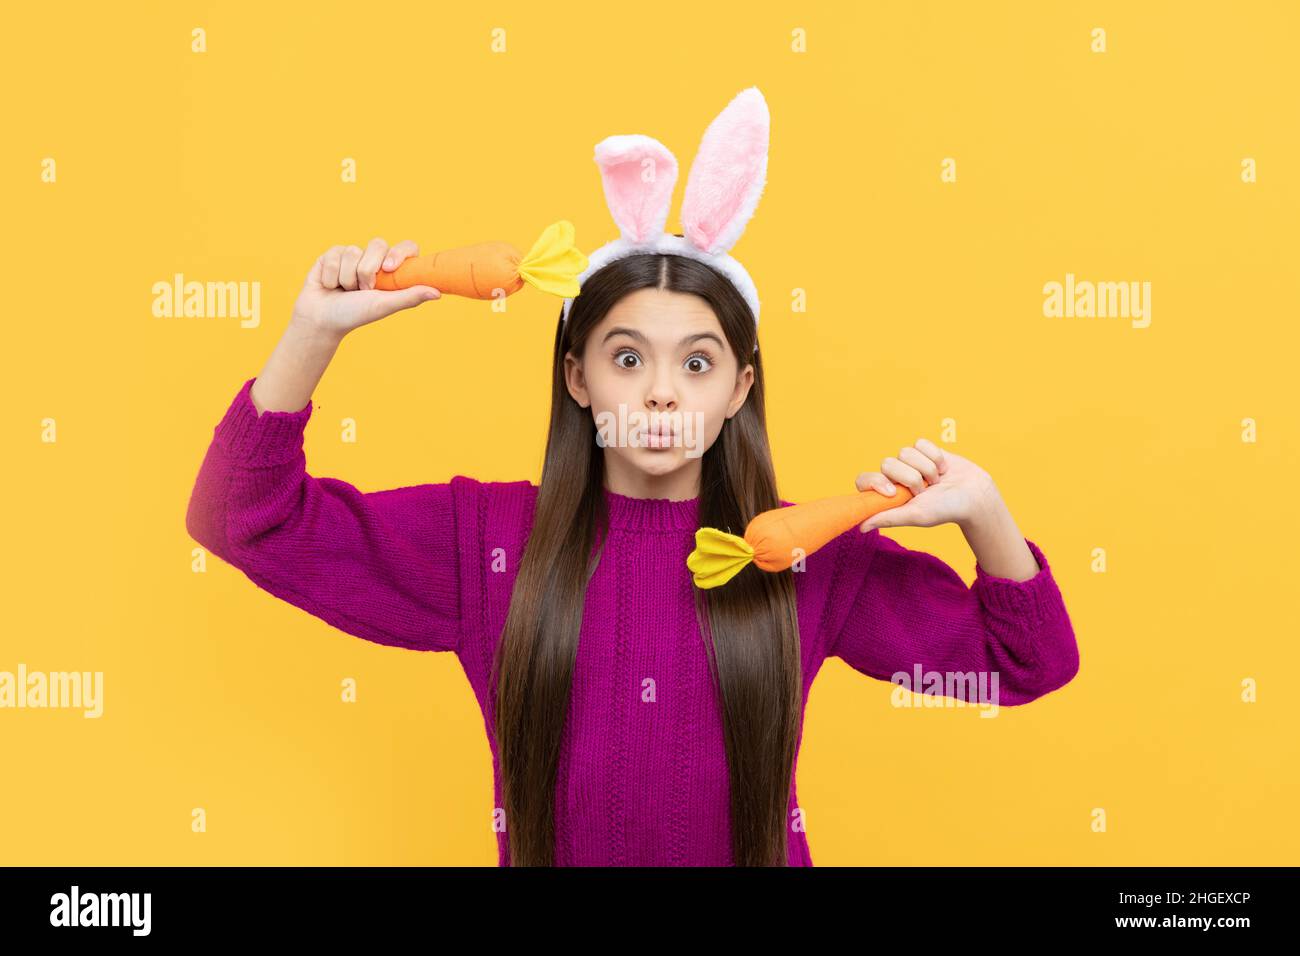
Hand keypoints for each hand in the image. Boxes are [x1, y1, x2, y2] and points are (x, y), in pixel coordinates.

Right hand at [291, 238, 439, 337]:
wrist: (321, 319)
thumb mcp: (384, 306)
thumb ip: (409, 296)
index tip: (388, 268)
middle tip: (362, 290)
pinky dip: (332, 276)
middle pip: (377, 244)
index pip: (407, 247)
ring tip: (345, 290)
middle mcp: (374, 259)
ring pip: (353, 252)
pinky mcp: (332, 254)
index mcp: (392, 269)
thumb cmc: (355, 314)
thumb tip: (438, 292)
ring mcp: (353, 254)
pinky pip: (334, 255)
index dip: (398, 253)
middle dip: (366, 271)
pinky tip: (330, 285)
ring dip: (347, 278)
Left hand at [855, 439, 1000, 532]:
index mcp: (888, 493)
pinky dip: (935, 456)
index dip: (876, 482)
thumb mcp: (915, 515)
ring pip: (906, 452)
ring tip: (937, 481)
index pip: (865, 480)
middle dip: (910, 477)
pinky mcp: (925, 450)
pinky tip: (944, 469)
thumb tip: (859, 526)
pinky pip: (921, 443)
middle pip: (888, 463)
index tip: (892, 492)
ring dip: (926, 468)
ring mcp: (910, 462)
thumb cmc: (945, 510)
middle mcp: (896, 477)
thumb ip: (887, 517)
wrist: (974, 495)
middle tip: (926, 491)